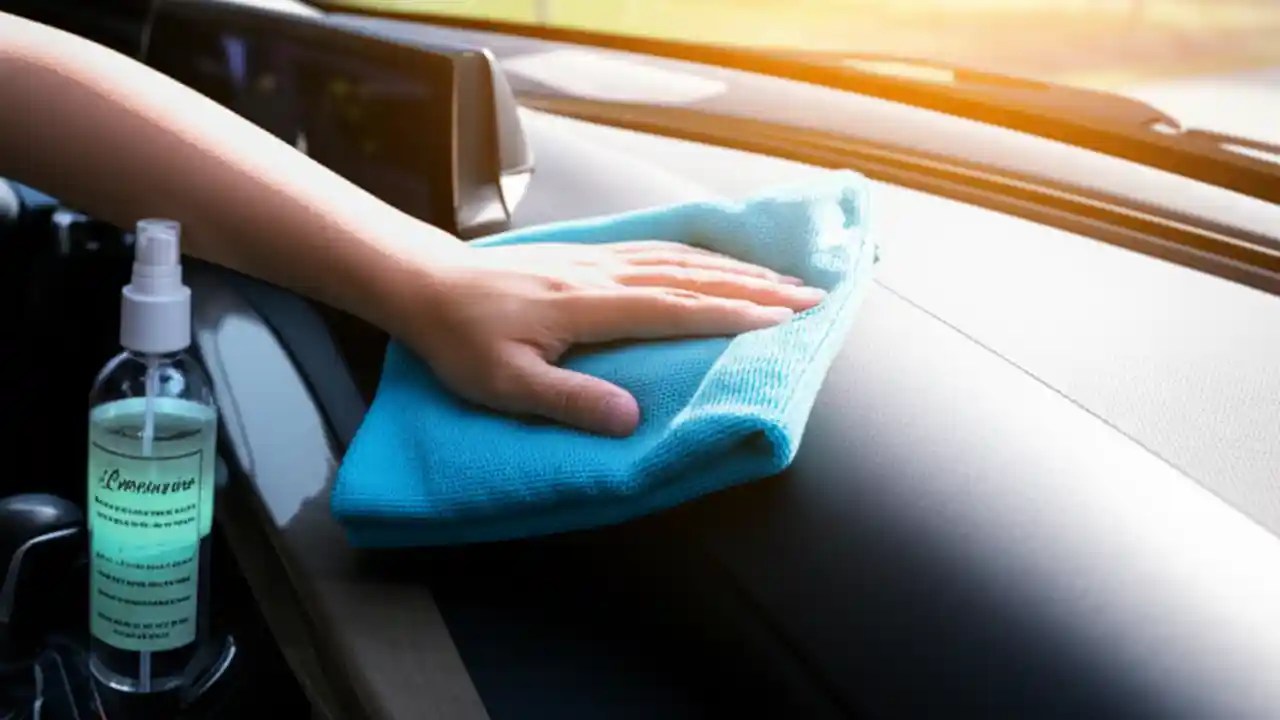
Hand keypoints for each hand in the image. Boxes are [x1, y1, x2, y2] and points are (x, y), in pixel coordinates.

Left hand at [393, 241, 825, 436]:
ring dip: (735, 267)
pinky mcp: (586, 255)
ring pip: (680, 258)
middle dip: (756, 287)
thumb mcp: (504, 384)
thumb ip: (569, 400)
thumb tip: (632, 419)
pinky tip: (714, 259)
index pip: (676, 308)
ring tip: (781, 277)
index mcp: (588, 306)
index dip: (733, 314)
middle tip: (810, 294)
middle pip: (693, 276)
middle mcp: (602, 275)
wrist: (426, 284)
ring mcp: (596, 260)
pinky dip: (698, 253)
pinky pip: (656, 249)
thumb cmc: (461, 339)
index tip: (783, 320)